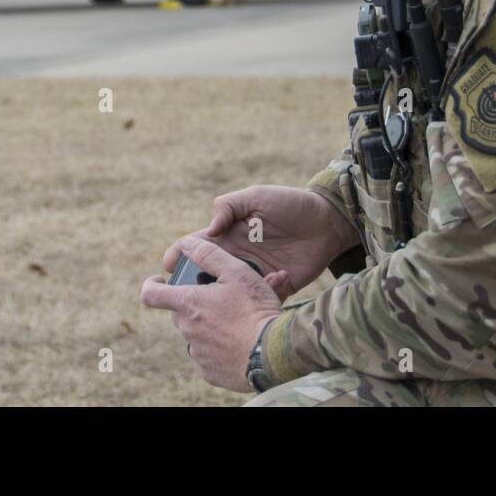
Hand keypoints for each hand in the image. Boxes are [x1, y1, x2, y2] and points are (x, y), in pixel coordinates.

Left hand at [140, 238, 281, 391]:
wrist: (273, 353)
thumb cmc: (255, 309)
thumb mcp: (236, 272)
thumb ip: (208, 254)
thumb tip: (186, 243)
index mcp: (188, 304)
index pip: (151, 294)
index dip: (151, 285)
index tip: (160, 281)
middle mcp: (187, 330)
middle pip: (181, 313)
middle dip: (198, 304)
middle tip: (225, 299)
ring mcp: (198, 354)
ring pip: (197, 334)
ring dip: (211, 327)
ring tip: (240, 322)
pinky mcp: (210, 373)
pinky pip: (210, 357)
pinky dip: (221, 348)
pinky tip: (242, 342)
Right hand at [163, 184, 357, 299]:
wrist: (328, 221)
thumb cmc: (290, 204)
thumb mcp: (257, 196)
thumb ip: (229, 206)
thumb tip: (209, 229)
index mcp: (229, 234)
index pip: (197, 247)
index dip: (179, 255)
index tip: (167, 266)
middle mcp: (237, 257)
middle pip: (207, 274)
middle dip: (193, 284)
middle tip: (186, 292)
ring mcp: (255, 273)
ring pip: (230, 291)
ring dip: (224, 296)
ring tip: (223, 299)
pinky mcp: (275, 286)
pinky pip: (260, 297)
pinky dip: (263, 293)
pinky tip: (276, 277)